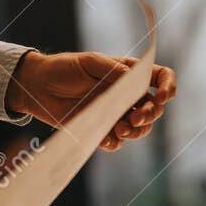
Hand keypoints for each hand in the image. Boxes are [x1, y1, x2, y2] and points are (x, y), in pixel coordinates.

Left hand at [6, 51, 175, 150]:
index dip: (168, 87)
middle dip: (150, 115)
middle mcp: (125, 94)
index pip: (160, 77)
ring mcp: (114, 113)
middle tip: (134, 119)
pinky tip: (106, 139)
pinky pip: (116, 142)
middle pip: (154, 108)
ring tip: (121, 130)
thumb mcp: (88, 63)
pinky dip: (115, 142)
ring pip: (139, 129)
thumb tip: (133, 80)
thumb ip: (112, 70)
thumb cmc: (63, 68)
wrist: (38, 87)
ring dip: (136, 132)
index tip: (162, 96)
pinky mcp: (100, 129)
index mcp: (127, 73)